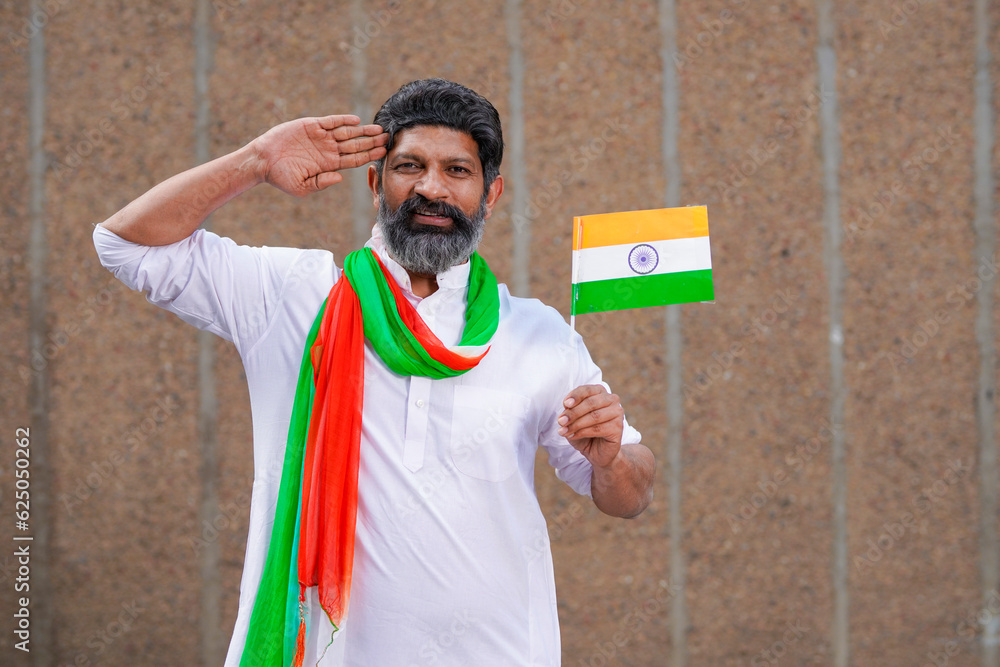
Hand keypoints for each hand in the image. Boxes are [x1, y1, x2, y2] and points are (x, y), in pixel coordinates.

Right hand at [250, 115, 388, 195]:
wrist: (263, 161)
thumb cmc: (281, 177)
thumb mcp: (302, 187)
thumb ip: (322, 183)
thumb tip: (340, 178)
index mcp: (329, 165)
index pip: (354, 160)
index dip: (369, 155)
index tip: (384, 152)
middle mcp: (328, 150)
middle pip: (355, 145)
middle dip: (372, 142)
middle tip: (388, 137)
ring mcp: (321, 137)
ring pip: (347, 132)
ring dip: (363, 131)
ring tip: (378, 128)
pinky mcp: (311, 125)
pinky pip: (331, 121)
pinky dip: (342, 120)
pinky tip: (356, 120)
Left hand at [557, 385, 624, 468]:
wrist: (597, 452)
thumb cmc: (585, 432)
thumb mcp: (573, 420)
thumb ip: (570, 412)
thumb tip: (565, 412)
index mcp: (600, 392)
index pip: (587, 390)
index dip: (575, 396)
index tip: (565, 404)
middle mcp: (611, 399)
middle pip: (590, 403)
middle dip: (573, 413)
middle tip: (560, 422)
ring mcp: (617, 413)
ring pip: (594, 416)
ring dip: (576, 424)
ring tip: (564, 431)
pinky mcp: (618, 427)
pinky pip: (598, 429)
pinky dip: (582, 432)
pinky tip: (573, 436)